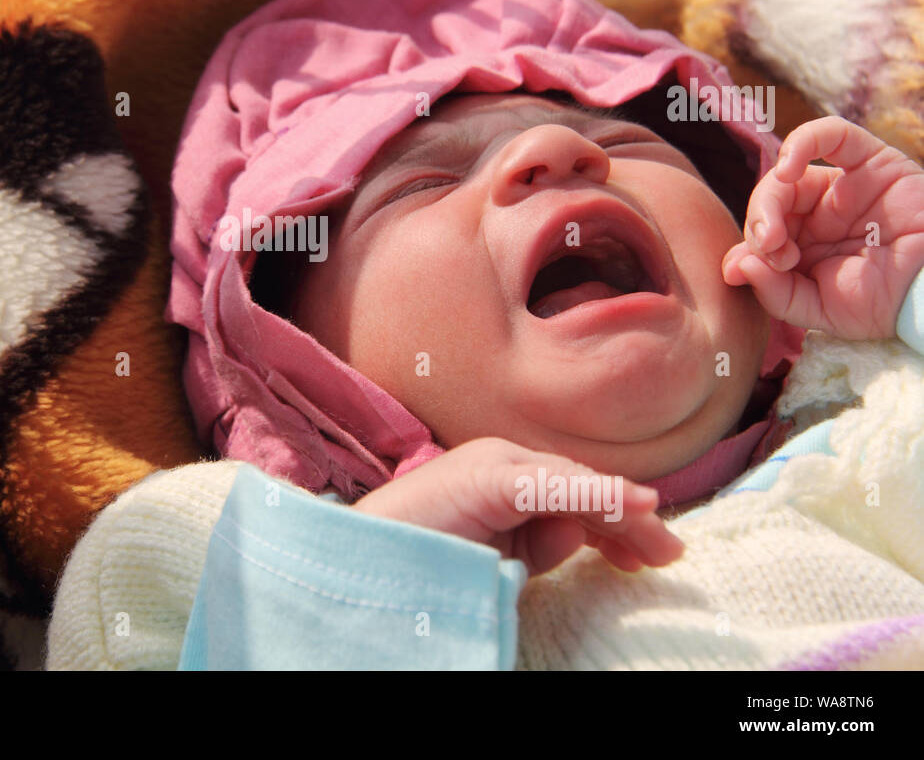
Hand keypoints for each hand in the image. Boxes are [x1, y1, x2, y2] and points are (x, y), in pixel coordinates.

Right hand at [352, 437, 683, 575]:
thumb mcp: (495, 559)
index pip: (574, 498)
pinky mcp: (488, 478)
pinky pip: (555, 487)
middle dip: (631, 519)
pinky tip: (635, 507)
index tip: (651, 559)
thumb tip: (580, 534)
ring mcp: (493, 465)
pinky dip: (599, 497)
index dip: (618, 523)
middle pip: (583, 486)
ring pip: (574, 483)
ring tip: (660, 538)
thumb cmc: (422, 565)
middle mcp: (500, 461)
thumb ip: (535, 545)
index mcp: (501, 480)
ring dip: (623, 509)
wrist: (359, 569)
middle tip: (671, 555)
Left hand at [722, 116, 923, 338]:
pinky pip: (832, 135)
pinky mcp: (870, 161)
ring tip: (774, 232)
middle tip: (772, 249)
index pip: (759, 229)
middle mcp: (818, 210)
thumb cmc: (880, 302)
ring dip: (769, 199)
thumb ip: (772, 291)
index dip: (750, 246)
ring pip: (788, 173)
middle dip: (758, 223)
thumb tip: (733, 266)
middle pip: (768, 199)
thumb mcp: (815, 308)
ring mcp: (843, 185)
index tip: (764, 269)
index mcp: (802, 242)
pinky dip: (802, 142)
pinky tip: (788, 168)